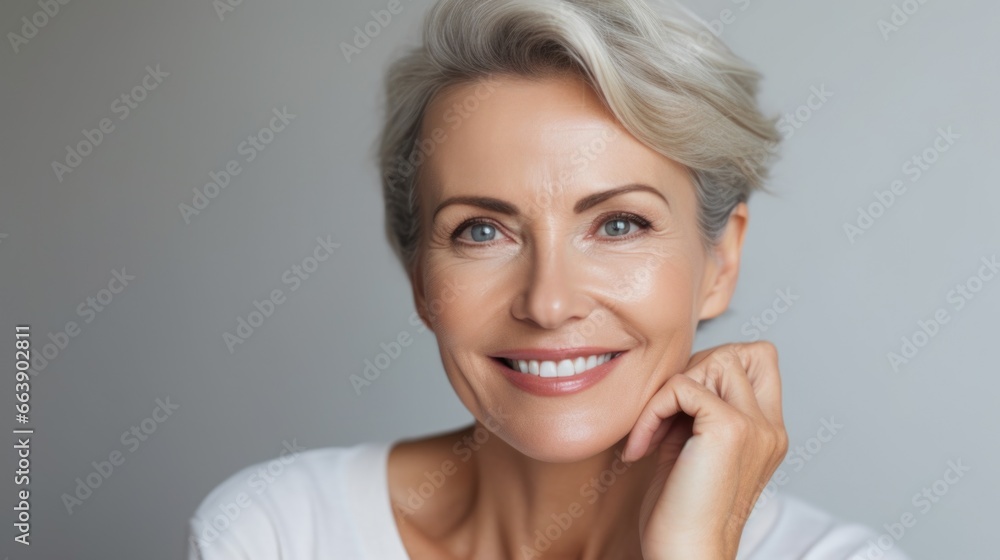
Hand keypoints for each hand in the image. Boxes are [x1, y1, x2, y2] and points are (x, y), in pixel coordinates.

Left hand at [622, 341, 788, 559]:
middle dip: (691, 373)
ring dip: (670, 390)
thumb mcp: (691, 450)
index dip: (714, 365)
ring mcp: (755, 427)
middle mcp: (770, 428)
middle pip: (740, 352)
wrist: (685, 557)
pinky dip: (650, 411)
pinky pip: (680, 387)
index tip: (678, 408)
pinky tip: (641, 448)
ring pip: (715, 360)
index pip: (759, 359)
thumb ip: (696, 411)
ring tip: (651, 433)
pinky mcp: (730, 430)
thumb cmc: (680, 515)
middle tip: (662, 417)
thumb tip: (676, 375)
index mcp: (767, 433)